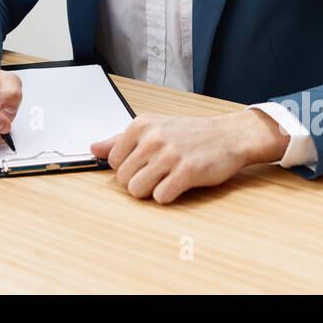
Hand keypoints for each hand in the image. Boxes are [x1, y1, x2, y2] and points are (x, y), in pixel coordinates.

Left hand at [90, 110, 288, 203]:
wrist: (228, 136)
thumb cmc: (190, 134)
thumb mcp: (153, 128)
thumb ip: (120, 139)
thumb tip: (94, 149)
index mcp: (141, 125)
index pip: (113, 161)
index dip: (128, 168)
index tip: (146, 163)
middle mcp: (153, 138)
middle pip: (123, 179)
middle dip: (139, 181)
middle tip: (159, 172)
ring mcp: (169, 154)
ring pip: (137, 190)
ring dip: (151, 191)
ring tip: (167, 179)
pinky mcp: (186, 171)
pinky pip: (160, 197)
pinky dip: (168, 195)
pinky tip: (179, 184)